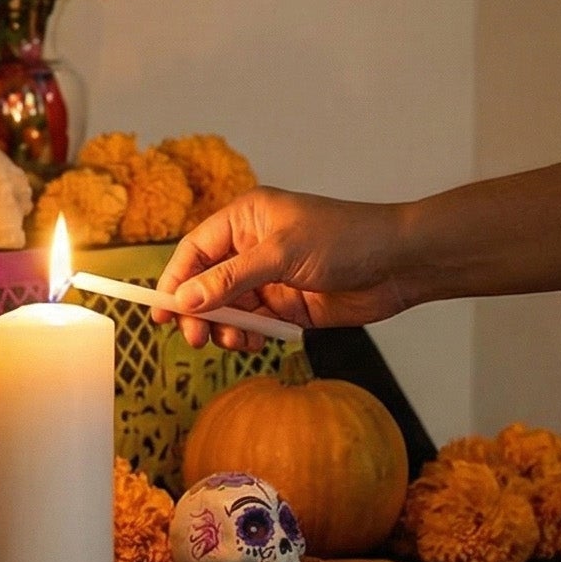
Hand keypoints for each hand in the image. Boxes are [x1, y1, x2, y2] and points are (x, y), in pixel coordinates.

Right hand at [151, 187, 415, 350]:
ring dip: (224, 328)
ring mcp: (270, 277)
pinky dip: (247, 336)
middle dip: (197, 311)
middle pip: (206, 283)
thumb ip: (232, 278)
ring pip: (228, 309)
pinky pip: (253, 324)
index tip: (161, 313)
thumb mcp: (283, 254)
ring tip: (234, 340)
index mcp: (247, 219)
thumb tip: (185, 299)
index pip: (195, 250)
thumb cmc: (347, 239)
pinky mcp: (288, 305)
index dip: (175, 280)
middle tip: (195, 338)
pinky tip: (254, 342)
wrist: (399, 263)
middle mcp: (253, 247)